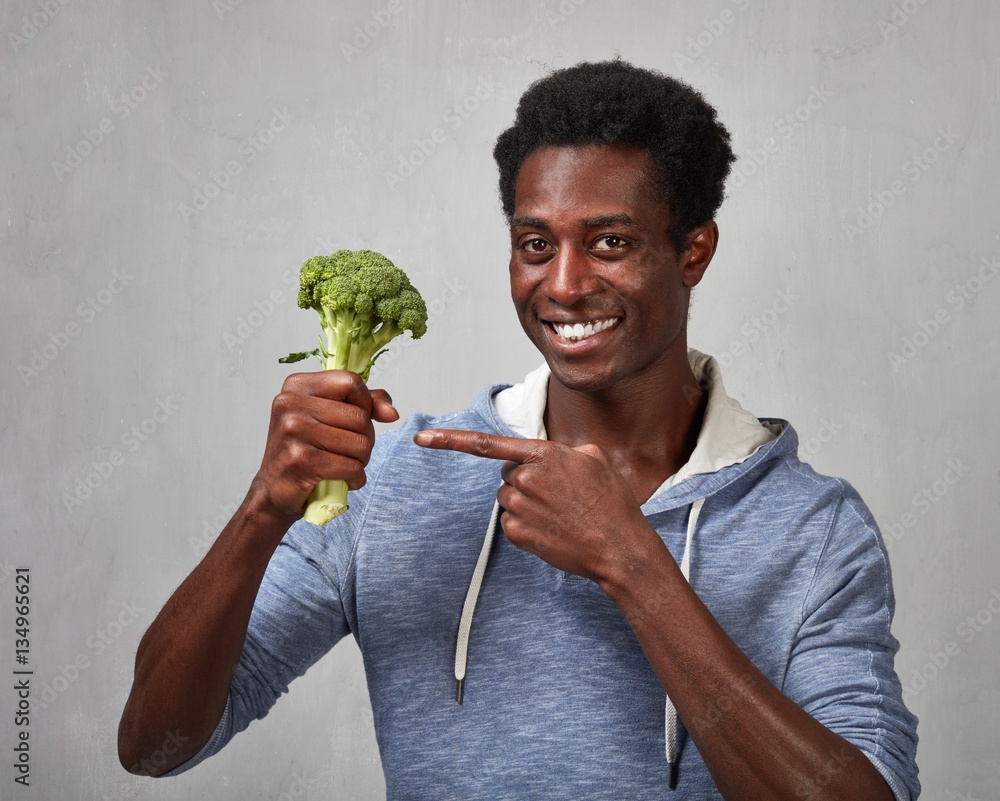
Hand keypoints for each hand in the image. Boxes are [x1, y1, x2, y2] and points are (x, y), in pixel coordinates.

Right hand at [252, 371, 398, 520]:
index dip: (365, 403)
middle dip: (365, 438)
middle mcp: (290, 403)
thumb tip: (391, 412)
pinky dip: (355, 477)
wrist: (275, 488)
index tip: (360, 418)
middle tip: (350, 451)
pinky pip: (350, 466)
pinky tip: (343, 479)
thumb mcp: (330, 416)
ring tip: (344, 465)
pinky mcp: (299, 460)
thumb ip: (363, 405)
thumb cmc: (304, 449)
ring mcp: (293, 431)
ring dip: (360, 461)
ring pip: (359, 443)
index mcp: (298, 386)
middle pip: (359, 416)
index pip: (350, 382)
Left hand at [414, 429, 654, 582]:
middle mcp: (525, 478)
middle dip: (526, 480)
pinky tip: (552, 529)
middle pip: (507, 474)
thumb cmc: (611, 503)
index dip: (449, 440)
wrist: (618, 546)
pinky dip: (527, 525)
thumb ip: (565, 450)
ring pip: (508, 498)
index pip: (487, 444)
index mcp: (543, 455)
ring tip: (559, 513)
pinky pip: (511, 521)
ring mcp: (520, 507)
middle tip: (558, 495)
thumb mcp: (595, 459)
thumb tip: (554, 456)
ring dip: (526, 502)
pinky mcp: (517, 533)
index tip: (422, 438)